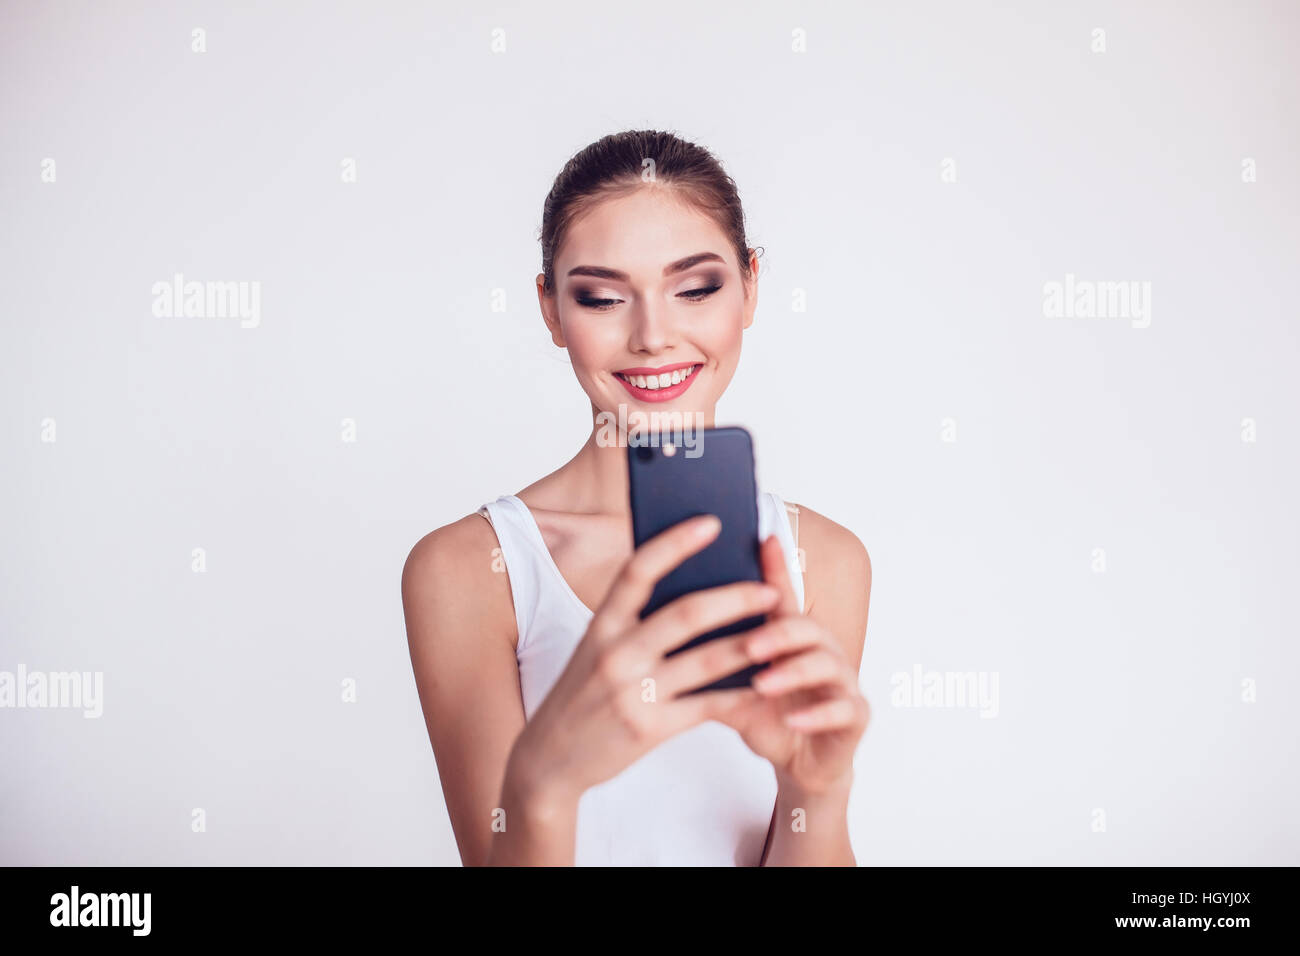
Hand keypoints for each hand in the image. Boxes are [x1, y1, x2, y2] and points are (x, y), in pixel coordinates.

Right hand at [508, 513, 787, 804]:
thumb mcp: (596, 648)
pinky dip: (740, 693)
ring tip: (780, 632)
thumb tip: (698, 587)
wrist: (551, 757)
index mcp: (601, 624)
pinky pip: (708, 705)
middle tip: (769, 590)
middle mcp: (615, 653)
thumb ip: (634, 621)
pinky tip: (764, 683)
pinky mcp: (649, 728)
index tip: (711, 523)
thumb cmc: (584, 692)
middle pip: (686, 614)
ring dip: (750, 644)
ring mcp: (632, 692)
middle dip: (735, 599)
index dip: (676, 543)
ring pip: (706, 661)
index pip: (638, 570)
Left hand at [713, 534, 869, 794]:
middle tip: (749, 644)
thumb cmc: (763, 716)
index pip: (782, 598)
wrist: (798, 763)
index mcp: (790, 638)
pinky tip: (793, 719)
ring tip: (763, 683)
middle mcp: (821, 651)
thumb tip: (661, 630)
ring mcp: (842, 682)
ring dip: (794, 672)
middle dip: (778, 633)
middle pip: (807, 627)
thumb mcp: (732, 687)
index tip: (762, 539)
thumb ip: (711, 659)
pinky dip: (817, 714)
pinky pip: (845, 709)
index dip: (776, 569)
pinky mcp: (856, 716)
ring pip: (828, 665)